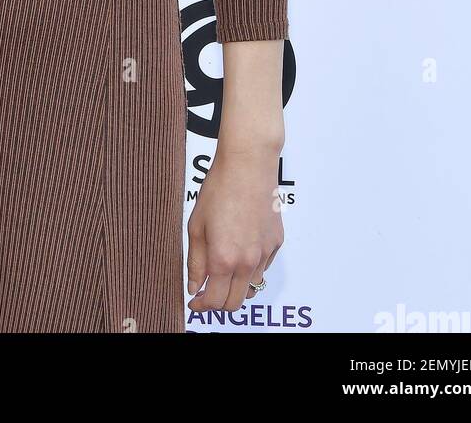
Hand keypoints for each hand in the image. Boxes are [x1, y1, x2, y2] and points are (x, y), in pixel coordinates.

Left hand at [186, 142, 283, 312]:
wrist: (248, 165)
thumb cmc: (219, 189)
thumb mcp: (196, 225)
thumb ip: (195, 261)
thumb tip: (194, 286)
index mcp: (223, 259)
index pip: (215, 301)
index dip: (202, 305)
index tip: (194, 301)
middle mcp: (247, 262)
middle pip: (236, 303)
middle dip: (219, 303)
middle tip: (206, 292)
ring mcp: (265, 254)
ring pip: (252, 287)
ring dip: (236, 287)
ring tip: (222, 271)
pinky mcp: (276, 244)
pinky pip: (264, 267)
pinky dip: (251, 269)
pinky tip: (239, 251)